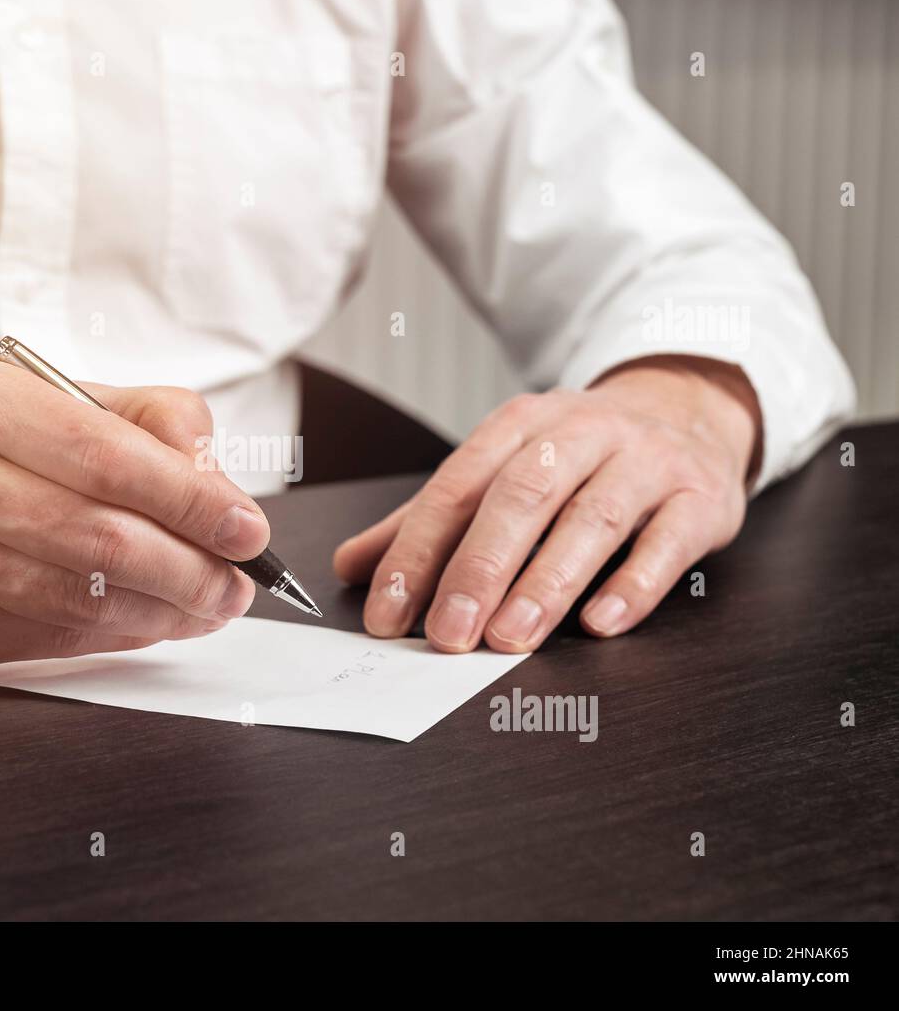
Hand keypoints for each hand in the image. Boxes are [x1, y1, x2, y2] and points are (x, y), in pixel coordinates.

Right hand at [0, 361, 266, 672]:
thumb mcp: (25, 400)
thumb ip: (131, 416)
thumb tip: (211, 472)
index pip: (106, 455)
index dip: (190, 499)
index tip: (245, 526)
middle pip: (100, 537)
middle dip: (192, 568)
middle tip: (237, 581)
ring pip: (79, 599)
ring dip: (165, 612)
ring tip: (208, 606)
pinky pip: (48, 640)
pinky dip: (117, 636)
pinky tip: (151, 624)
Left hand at [334, 356, 760, 652]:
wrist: (688, 413)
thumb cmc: (578, 458)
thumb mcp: (503, 471)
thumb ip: (430, 521)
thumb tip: (351, 565)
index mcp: (519, 426)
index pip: (456, 488)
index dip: (417, 552)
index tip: (387, 614)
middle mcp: (581, 432)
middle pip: (521, 497)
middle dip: (479, 568)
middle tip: (449, 634)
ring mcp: (646, 461)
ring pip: (591, 518)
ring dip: (548, 581)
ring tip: (512, 636)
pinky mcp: (700, 496)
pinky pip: (668, 540)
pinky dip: (635, 583)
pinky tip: (602, 622)